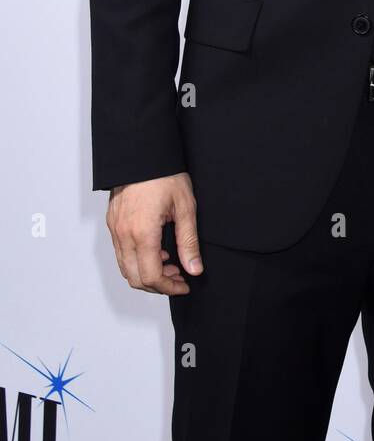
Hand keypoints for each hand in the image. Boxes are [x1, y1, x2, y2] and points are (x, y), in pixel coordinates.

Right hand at [105, 172, 201, 294]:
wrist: (142, 153)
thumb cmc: (164, 175)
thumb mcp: (185, 208)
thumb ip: (189, 242)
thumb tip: (194, 269)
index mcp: (142, 233)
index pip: (150, 277)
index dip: (169, 287)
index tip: (184, 285)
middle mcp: (123, 234)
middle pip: (134, 278)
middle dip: (157, 284)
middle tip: (178, 276)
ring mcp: (115, 229)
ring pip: (125, 267)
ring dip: (146, 272)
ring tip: (169, 262)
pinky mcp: (112, 223)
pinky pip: (121, 252)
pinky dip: (137, 259)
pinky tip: (156, 249)